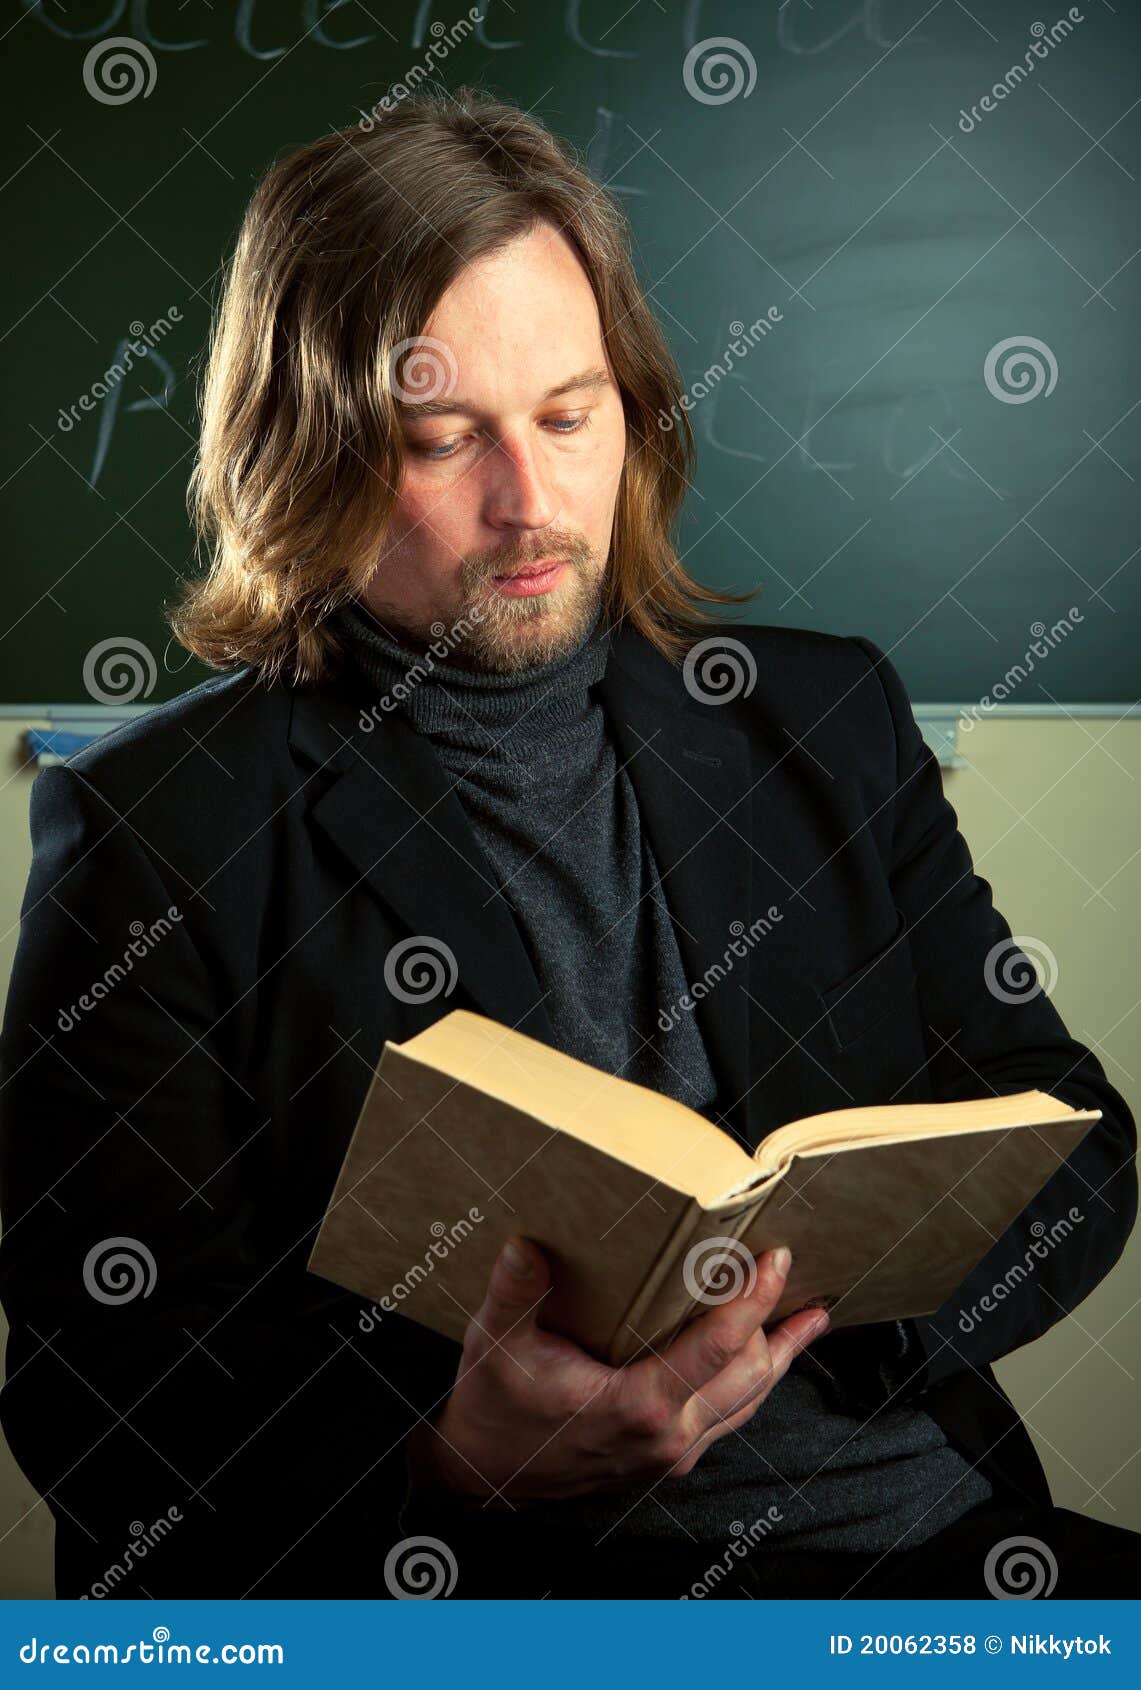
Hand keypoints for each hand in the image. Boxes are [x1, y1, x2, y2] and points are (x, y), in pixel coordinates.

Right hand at [404, 1238, 828, 1507]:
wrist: (484, 1472)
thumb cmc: (495, 1406)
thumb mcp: (496, 1343)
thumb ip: (515, 1291)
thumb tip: (528, 1243)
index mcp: (637, 1406)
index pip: (719, 1346)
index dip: (754, 1299)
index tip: (773, 1258)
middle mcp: (668, 1435)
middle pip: (751, 1372)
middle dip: (773, 1317)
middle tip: (784, 1263)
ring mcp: (673, 1452)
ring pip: (750, 1399)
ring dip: (779, 1353)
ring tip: (807, 1313)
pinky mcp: (671, 1456)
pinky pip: (733, 1416)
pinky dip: (758, 1381)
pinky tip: (770, 1357)